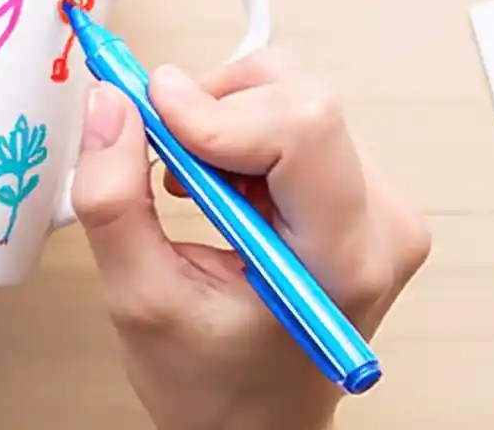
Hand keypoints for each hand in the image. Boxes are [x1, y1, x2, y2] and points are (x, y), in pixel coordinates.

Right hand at [71, 50, 430, 429]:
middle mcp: (382, 224)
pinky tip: (219, 186)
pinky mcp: (366, 194)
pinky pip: (300, 120)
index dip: (215, 108)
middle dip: (213, 108)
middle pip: (300, 98)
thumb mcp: (139, 301)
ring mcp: (382, 207)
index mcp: (342, 260)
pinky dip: (243, 132)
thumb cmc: (213, 387)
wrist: (259, 427)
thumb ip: (114, 199)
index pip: (301, 128)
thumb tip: (111, 104)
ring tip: (191, 185)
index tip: (149, 114)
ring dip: (225, 120)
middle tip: (160, 153)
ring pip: (296, 96)